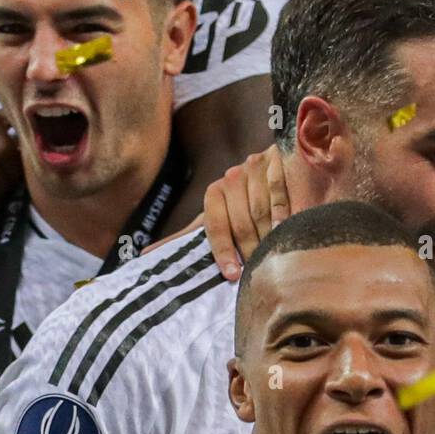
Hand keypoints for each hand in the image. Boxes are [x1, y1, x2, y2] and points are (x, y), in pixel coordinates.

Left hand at [203, 145, 290, 280]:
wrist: (284, 166)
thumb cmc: (253, 202)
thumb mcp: (224, 217)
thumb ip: (196, 235)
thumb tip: (147, 253)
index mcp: (216, 192)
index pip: (215, 225)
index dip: (222, 251)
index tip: (232, 275)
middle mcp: (233, 176)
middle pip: (240, 221)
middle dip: (250, 249)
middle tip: (260, 269)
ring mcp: (256, 165)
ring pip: (260, 210)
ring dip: (268, 235)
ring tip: (275, 253)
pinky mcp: (278, 158)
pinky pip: (278, 191)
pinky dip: (283, 212)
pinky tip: (287, 227)